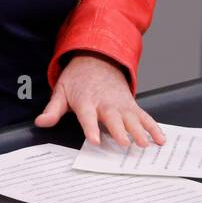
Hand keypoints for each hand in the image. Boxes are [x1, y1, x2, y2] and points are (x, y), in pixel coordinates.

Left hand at [34, 53, 166, 147]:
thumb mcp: (61, 91)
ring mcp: (120, 103)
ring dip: (139, 131)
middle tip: (125, 144)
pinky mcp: (131, 104)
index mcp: (86, 100)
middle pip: (113, 118)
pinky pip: (144, 117)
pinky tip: (160, 139)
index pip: (87, 116)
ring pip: (131, 118)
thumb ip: (53, 110)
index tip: (95, 140)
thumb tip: (40, 123)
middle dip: (119, 131)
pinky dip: (153, 127)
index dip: (91, 128)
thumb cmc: (78, 79)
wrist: (97, 58)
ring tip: (145, 144)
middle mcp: (105, 102)